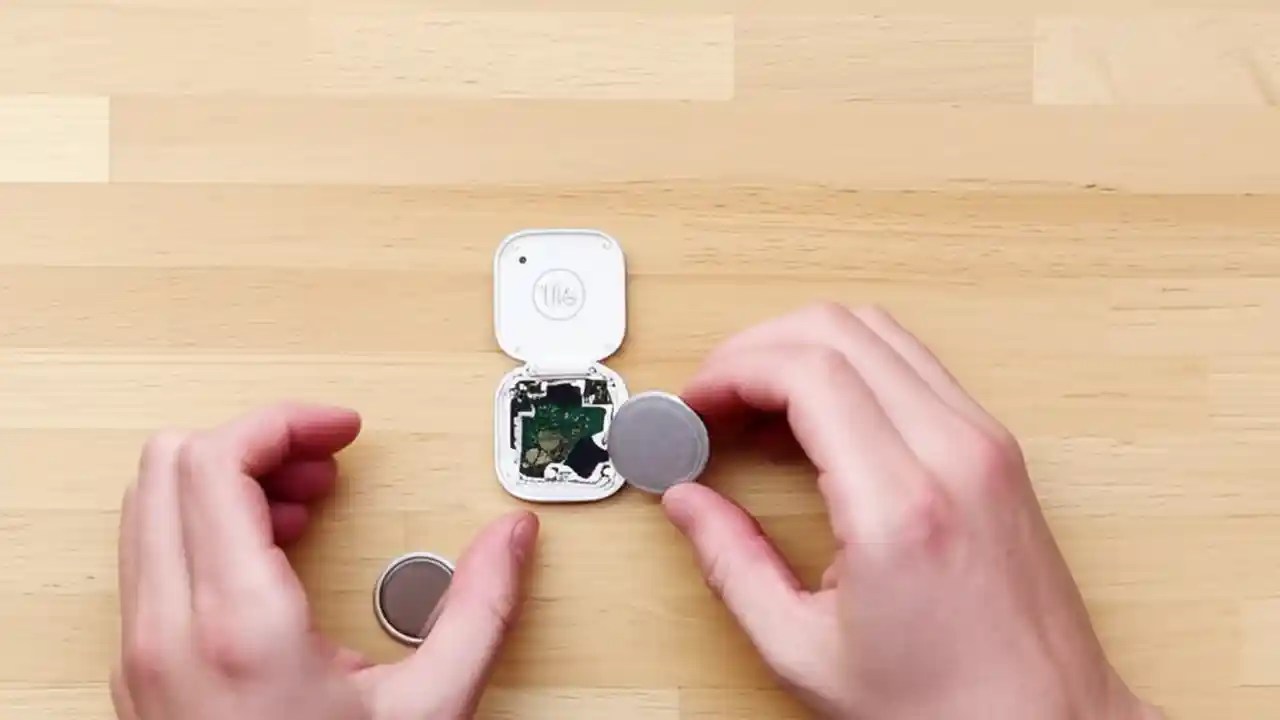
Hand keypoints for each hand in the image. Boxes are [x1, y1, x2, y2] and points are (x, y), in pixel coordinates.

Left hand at [112, 403, 537, 719]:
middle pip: (171, 464)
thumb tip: (512, 540)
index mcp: (235, 625)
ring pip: (151, 505)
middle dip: (256, 443)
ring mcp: (141, 650)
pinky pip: (151, 555)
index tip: (340, 427)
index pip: (217, 461)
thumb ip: (479, 610)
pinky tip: (271, 555)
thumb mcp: (427, 711)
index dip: (284, 420)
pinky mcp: (138, 668)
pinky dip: (204, 527)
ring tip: (304, 502)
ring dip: (226, 482)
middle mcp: (166, 628)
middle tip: (325, 462)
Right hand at [663, 304, 1159, 719]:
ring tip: (753, 404)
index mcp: (902, 505)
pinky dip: (847, 366)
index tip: (694, 402)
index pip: (808, 370)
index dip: (732, 371)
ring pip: (878, 329)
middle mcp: (955, 452)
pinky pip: (911, 363)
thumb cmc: (949, 708)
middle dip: (755, 348)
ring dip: (802, 349)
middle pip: (839, 328)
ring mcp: (985, 441)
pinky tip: (811, 416)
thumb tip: (687, 503)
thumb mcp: (806, 652)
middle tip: (712, 398)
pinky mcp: (997, 447)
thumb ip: (732, 565)